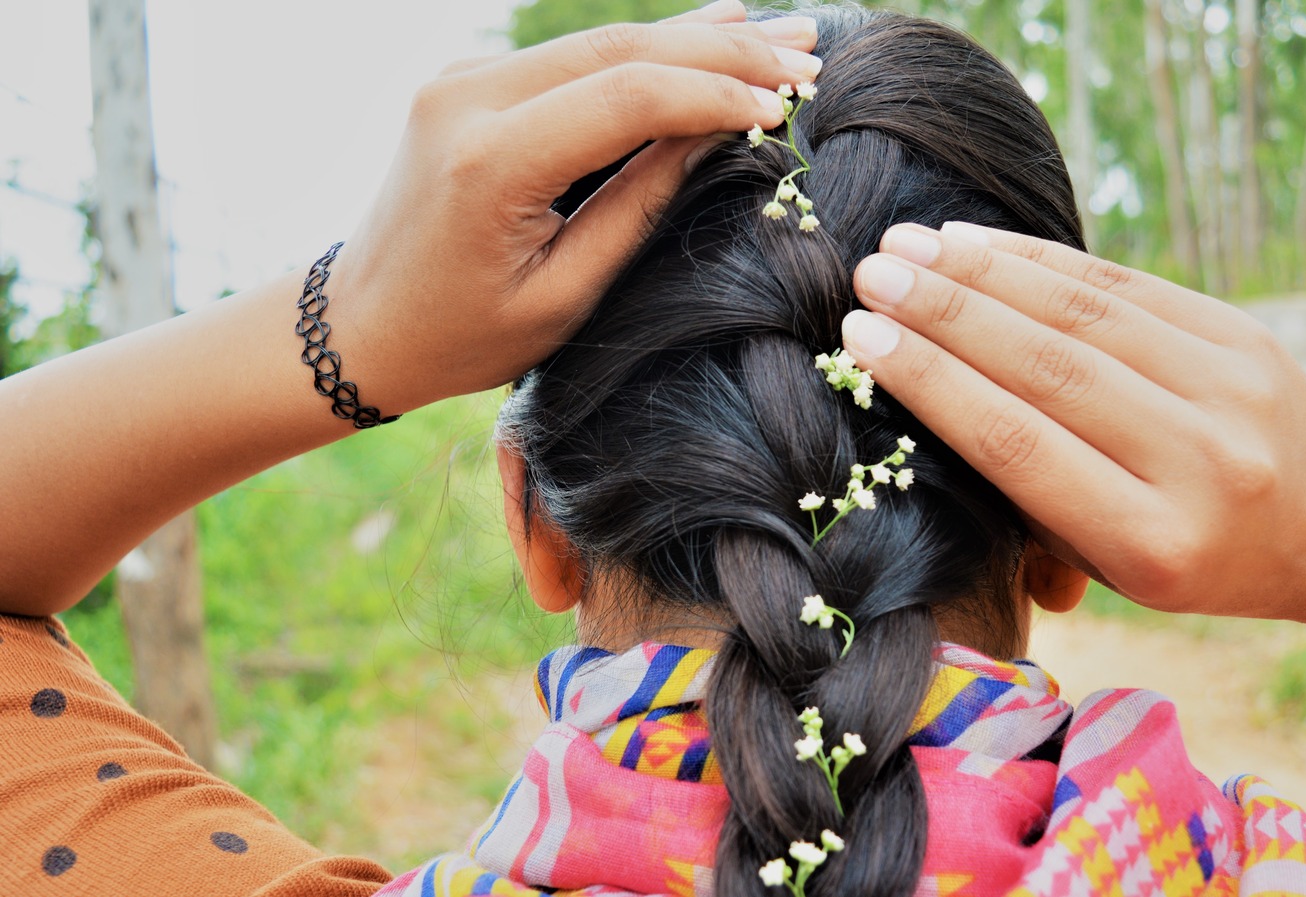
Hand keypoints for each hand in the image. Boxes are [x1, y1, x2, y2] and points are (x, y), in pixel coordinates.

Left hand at [333, 0, 820, 410]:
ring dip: (696, 38)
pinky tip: (713, 28)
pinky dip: (648, 51)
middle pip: (620, 49)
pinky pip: (576, 55)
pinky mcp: (472, 80)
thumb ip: (639, 206)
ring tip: (783, 38)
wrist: (361, 323)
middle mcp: (468, 97)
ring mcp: (464, 78)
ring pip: (602, 41)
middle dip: (725, 49)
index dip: (716, 93)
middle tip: (808, 55)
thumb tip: (716, 134)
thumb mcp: (565, 294)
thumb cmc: (464, 335)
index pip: (626, 97)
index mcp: (490, 162)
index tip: (786, 105)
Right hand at [841, 221, 1305, 620]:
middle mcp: (1202, 467)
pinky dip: (1044, 261)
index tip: (863, 342)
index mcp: (1154, 544)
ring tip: (909, 247)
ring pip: (1085, 317)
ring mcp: (1232, 394)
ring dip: (984, 274)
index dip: (934, 386)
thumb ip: (1030, 501)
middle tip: (870, 277)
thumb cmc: (1187, 555)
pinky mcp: (1246, 338)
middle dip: (946, 316)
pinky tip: (979, 243)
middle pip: (1048, 371)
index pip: (1019, 448)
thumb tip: (924, 398)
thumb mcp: (1112, 564)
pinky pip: (1126, 287)